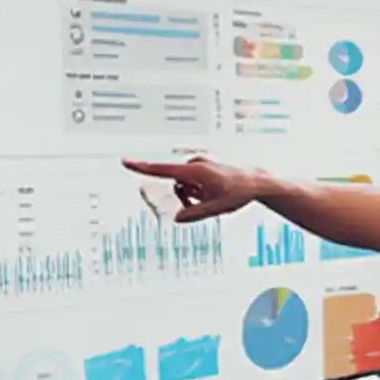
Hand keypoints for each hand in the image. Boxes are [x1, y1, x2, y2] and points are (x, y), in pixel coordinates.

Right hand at [122, 156, 260, 222]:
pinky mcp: (201, 170)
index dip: (142, 167)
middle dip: (185, 199)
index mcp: (195, 171)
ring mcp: (197, 167)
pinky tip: (212, 194)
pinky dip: (196, 193)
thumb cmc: (239, 192)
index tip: (125, 161)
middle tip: (208, 203)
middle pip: (175, 187)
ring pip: (182, 188)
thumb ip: (197, 214)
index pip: (163, 170)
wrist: (254, 182)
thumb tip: (177, 218)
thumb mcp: (219, 207)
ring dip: (192, 197)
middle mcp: (194, 165)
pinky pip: (189, 186)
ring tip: (213, 198)